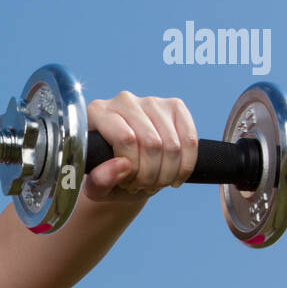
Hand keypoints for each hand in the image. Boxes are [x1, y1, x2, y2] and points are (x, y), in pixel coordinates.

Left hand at [83, 92, 198, 201]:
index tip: (127, 184)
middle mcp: (124, 101)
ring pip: (172, 144)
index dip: (132, 168)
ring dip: (167, 174)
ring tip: (154, 183)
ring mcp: (152, 101)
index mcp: (97, 113)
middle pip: (151, 143)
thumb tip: (122, 166)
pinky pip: (190, 140)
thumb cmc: (107, 176)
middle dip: (150, 175)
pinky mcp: (175, 106)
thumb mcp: (97, 186)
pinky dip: (185, 166)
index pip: (126, 139)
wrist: (125, 170)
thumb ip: (100, 181)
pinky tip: (173, 177)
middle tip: (141, 187)